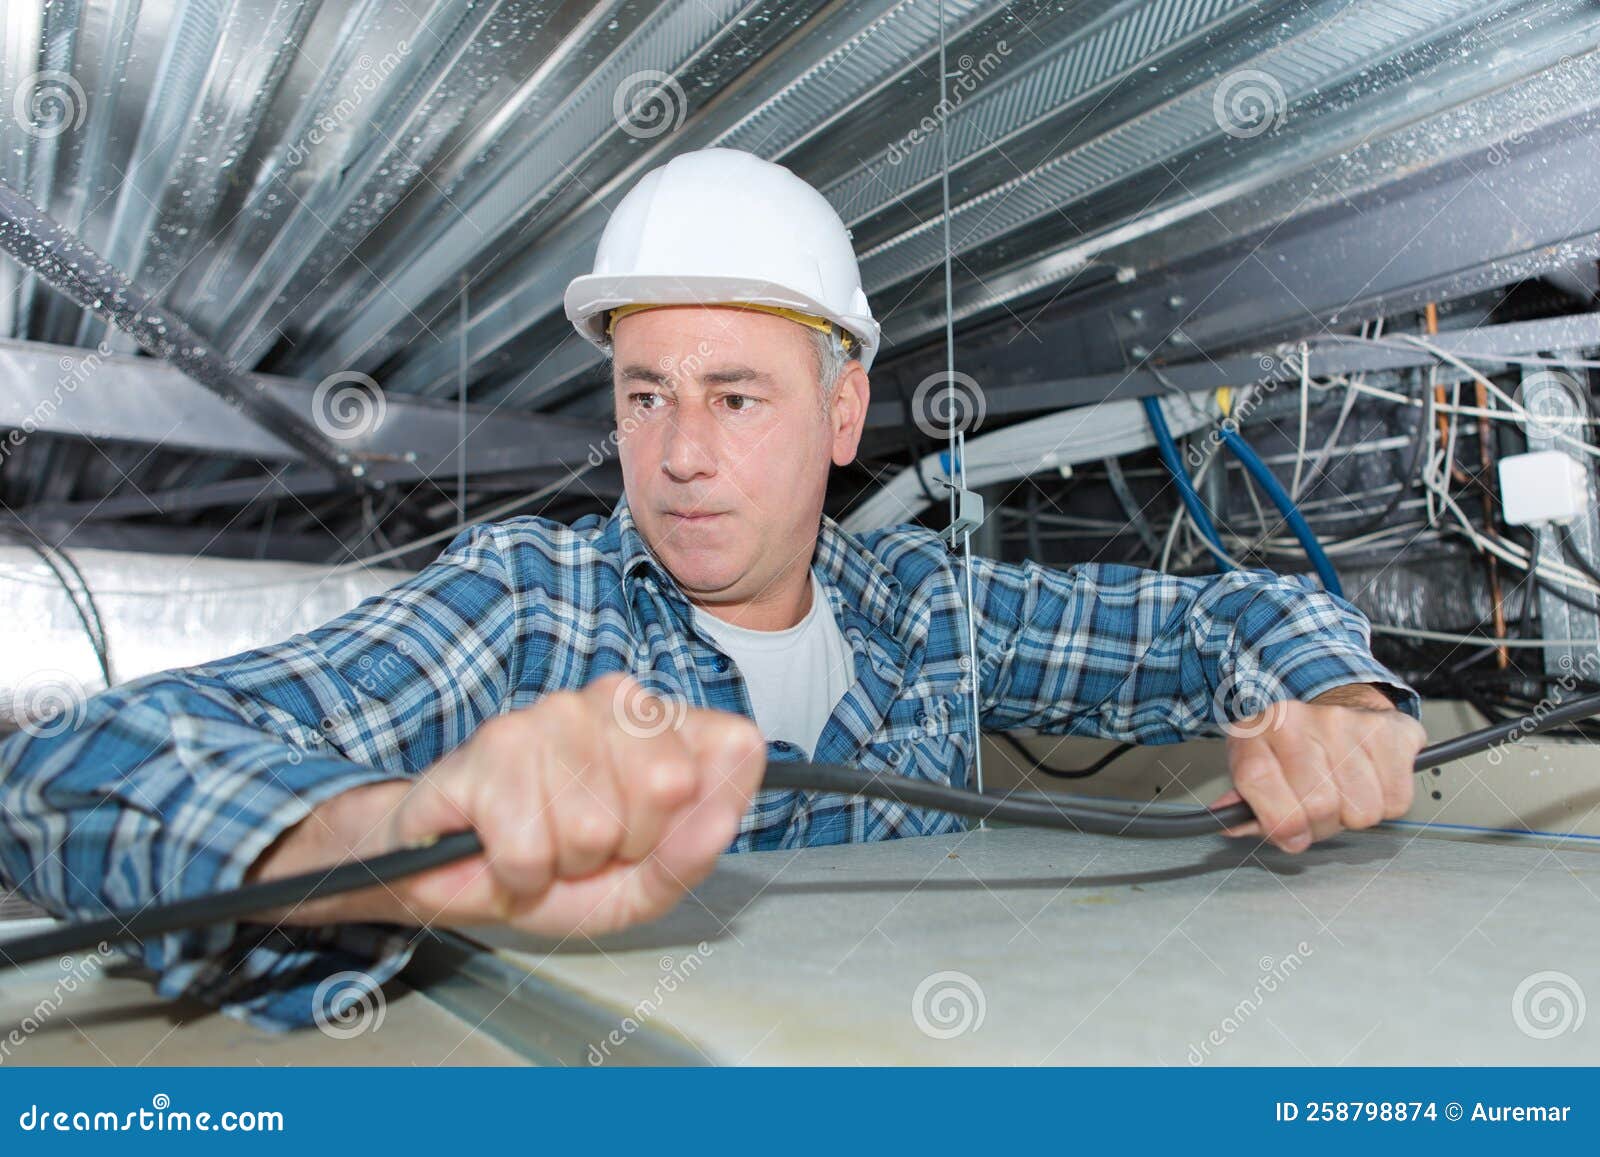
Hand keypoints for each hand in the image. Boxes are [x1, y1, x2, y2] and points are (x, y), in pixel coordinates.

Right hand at [248, 673, 765, 936]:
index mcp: (665, 722)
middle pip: (669, 786)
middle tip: (589, 848)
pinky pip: (530, 847)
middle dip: (626, 846)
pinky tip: (502, 849)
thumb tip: (730, 800)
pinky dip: (517, 872)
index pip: (733, 748)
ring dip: (563, 862)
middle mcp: (614, 700)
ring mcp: (552, 716)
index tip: (650, 836)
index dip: (691, 822)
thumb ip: (695, 847)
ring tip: (543, 847)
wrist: (450, 872)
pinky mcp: (492, 746)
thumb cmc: (553, 867)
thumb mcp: (643, 882)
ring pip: (595, 826)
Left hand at [1207, 683, 1425, 852]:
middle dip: (1321, 826)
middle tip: (1319, 813)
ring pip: (1362, 810)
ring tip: (1344, 793)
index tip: (1289, 835)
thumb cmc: (1293, 747)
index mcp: (1259, 730)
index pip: (1258, 782)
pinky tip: (1370, 782)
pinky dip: (1386, 804)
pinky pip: (1396, 801)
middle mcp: (1302, 719)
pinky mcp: (1392, 731)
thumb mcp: (1255, 767)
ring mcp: (1349, 722)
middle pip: (1319, 805)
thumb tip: (1230, 825)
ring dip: (1355, 815)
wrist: (1340, 703)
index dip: (1276, 823)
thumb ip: (1242, 804)